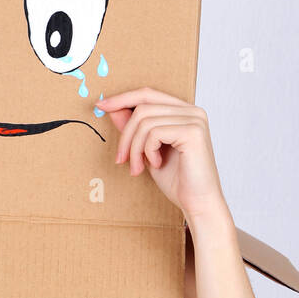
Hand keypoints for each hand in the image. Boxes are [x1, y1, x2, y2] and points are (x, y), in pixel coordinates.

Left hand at [98, 87, 227, 221]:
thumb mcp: (147, 151)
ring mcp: (194, 119)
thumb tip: (114, 109)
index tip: (101, 106)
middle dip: (125, 134)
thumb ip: (134, 129)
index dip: (123, 98)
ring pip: (145, 121)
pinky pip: (154, 133)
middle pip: (143, 106)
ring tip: (138, 167)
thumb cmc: (177, 180)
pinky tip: (156, 164)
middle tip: (120, 159)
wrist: (197, 203)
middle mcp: (192, 111)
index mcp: (183, 111)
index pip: (148, 94)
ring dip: (134, 148)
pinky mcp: (193, 131)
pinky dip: (147, 151)